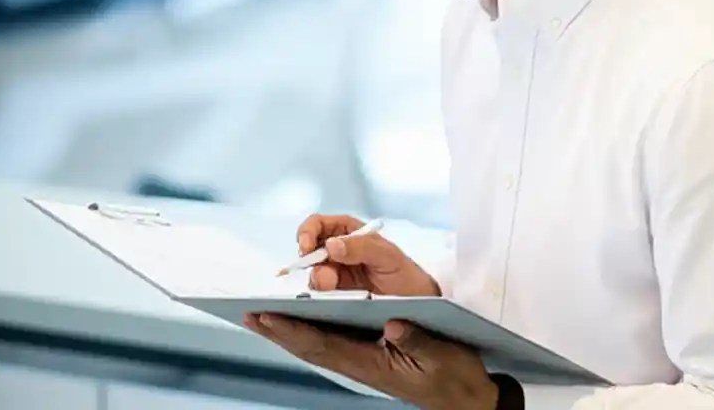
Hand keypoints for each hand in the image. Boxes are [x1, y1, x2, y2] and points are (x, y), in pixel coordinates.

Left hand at [245, 314, 498, 409]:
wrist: (466, 399)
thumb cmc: (456, 376)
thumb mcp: (444, 356)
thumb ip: (418, 341)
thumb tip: (394, 324)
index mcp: (374, 364)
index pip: (324, 345)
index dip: (293, 330)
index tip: (266, 315)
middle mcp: (361, 366)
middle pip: (311, 347)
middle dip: (278, 331)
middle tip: (247, 314)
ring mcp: (363, 365)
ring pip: (317, 347)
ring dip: (288, 333)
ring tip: (261, 316)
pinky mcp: (369, 360)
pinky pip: (331, 346)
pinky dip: (308, 334)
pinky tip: (297, 324)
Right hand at [296, 214, 439, 296]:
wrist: (416, 301)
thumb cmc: (405, 273)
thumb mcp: (387, 256)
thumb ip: (361, 247)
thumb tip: (331, 245)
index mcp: (351, 231)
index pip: (320, 224)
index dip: (308, 232)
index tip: (306, 247)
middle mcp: (340, 249)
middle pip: (311, 248)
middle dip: (311, 261)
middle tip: (323, 277)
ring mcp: (337, 270)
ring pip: (314, 270)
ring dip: (317, 279)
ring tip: (332, 287)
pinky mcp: (338, 291)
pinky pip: (319, 289)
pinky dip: (319, 292)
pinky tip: (328, 296)